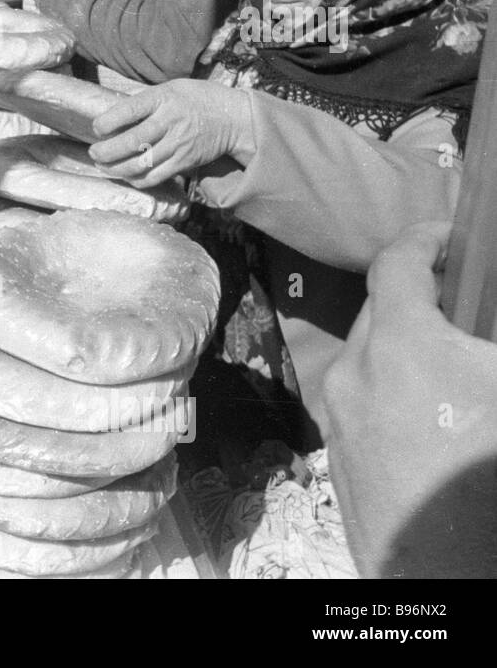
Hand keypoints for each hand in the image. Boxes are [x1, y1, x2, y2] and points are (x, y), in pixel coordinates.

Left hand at [88, 79, 255, 186]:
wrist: (233, 118)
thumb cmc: (196, 99)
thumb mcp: (171, 88)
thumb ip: (145, 102)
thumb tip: (112, 116)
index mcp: (164, 98)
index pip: (130, 110)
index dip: (108, 122)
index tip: (96, 129)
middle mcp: (170, 121)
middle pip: (132, 141)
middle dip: (106, 151)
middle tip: (93, 153)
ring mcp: (178, 144)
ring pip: (140, 163)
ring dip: (116, 168)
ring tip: (103, 166)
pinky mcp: (184, 162)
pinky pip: (155, 177)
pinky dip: (136, 180)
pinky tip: (125, 176)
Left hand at [324, 222, 496, 576]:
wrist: (452, 576)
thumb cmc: (489, 476)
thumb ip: (491, 343)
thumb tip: (481, 345)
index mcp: (399, 345)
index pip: (395, 264)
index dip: (424, 240)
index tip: (450, 239)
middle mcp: (353, 374)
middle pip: (379, 312)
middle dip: (417, 299)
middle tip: (462, 305)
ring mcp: (337, 420)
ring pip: (364, 360)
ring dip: (402, 350)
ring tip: (448, 366)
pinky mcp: (336, 459)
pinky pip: (358, 405)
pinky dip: (387, 392)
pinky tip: (427, 417)